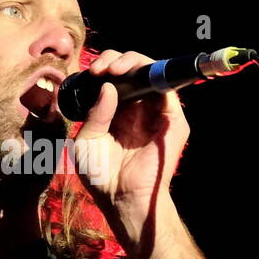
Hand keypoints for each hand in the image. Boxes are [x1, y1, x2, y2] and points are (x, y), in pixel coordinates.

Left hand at [70, 49, 189, 219]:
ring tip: (113, 68)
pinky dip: (152, 74)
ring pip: (151, 72)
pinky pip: (168, 87)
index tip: (90, 73)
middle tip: (100, 68)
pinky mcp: (172, 119)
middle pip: (133, 70)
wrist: (122, 199)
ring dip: (133, 62)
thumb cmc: (102, 175)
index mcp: (117, 112)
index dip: (103, 67)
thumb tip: (108, 86)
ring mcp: (156, 112)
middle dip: (115, 59)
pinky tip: (132, 75)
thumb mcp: (86, 141)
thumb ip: (95, 113)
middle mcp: (138, 108)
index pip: (114, 78)